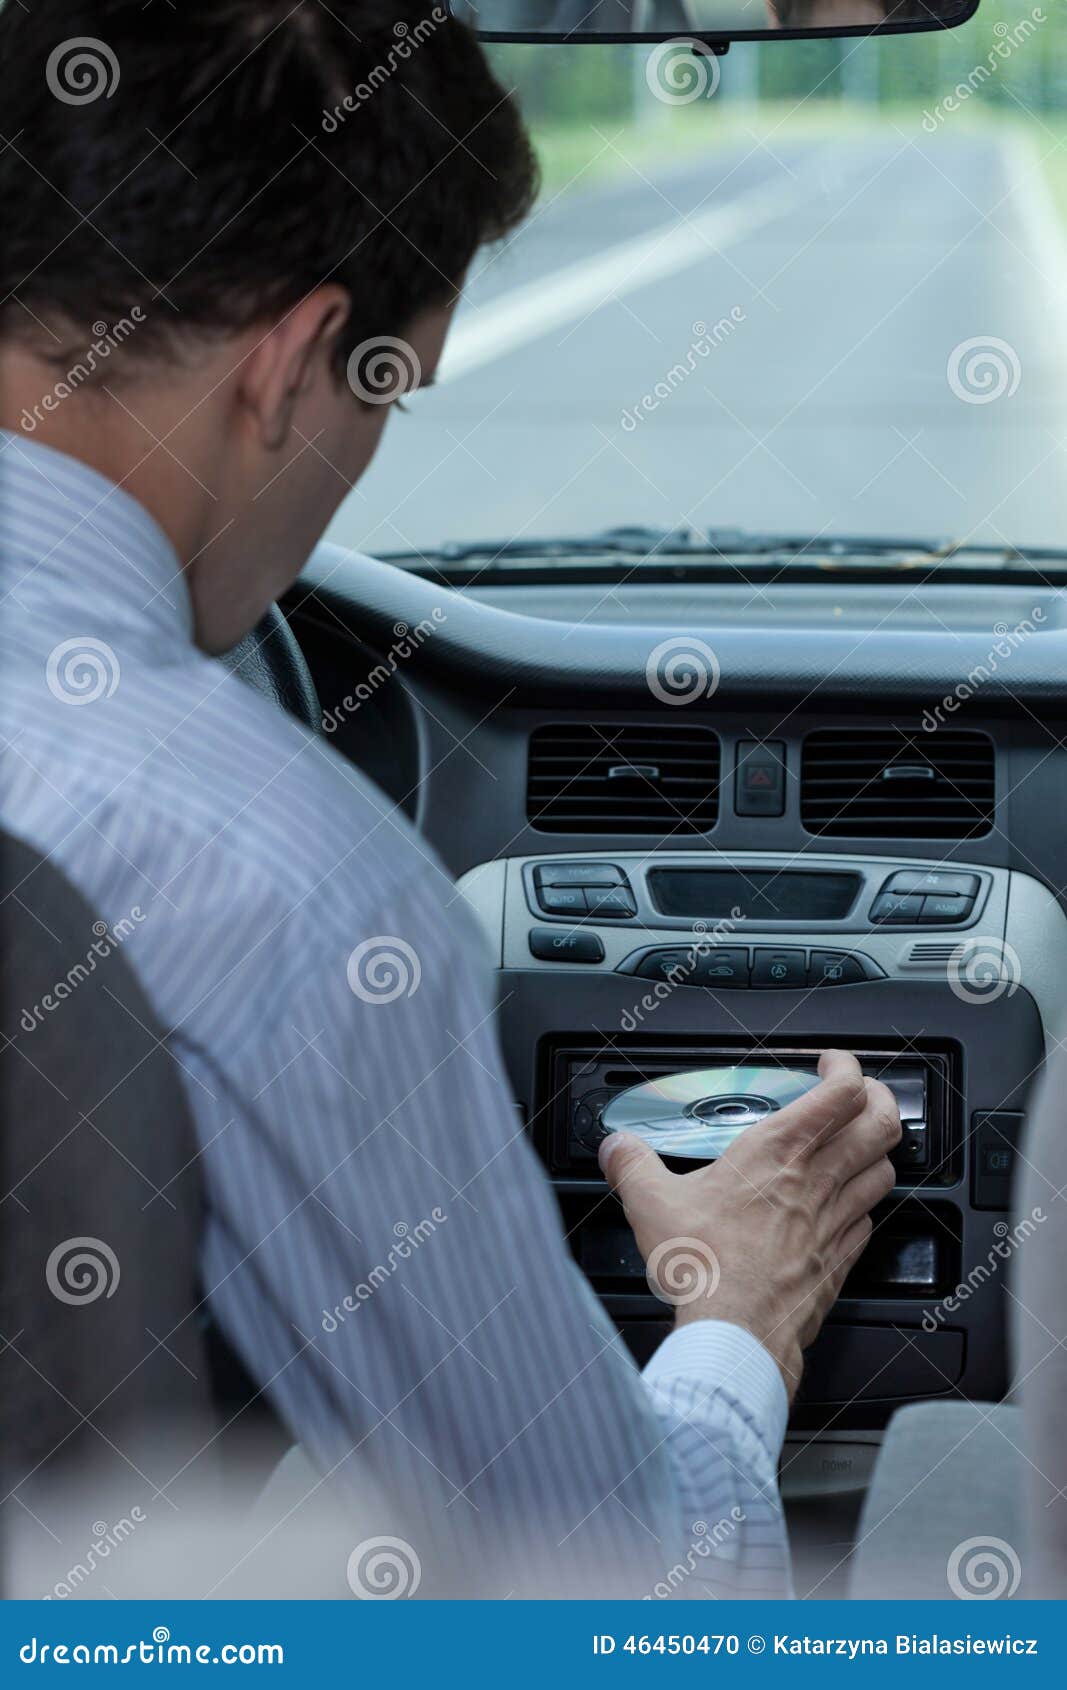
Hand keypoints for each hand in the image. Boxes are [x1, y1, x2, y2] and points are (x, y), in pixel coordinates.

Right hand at [598, 1050, 900, 1399]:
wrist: (735, 1333)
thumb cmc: (704, 1267)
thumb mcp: (651, 1204)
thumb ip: (631, 1165)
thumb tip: (617, 1147)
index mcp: (777, 1152)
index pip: (840, 1092)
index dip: (847, 1067)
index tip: (832, 1062)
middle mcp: (816, 1180)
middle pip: (882, 1124)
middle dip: (881, 1099)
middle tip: (863, 1095)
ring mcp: (834, 1221)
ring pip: (884, 1171)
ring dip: (877, 1151)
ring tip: (860, 1146)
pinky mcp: (839, 1260)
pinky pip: (868, 1221)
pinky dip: (863, 1205)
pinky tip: (845, 1208)